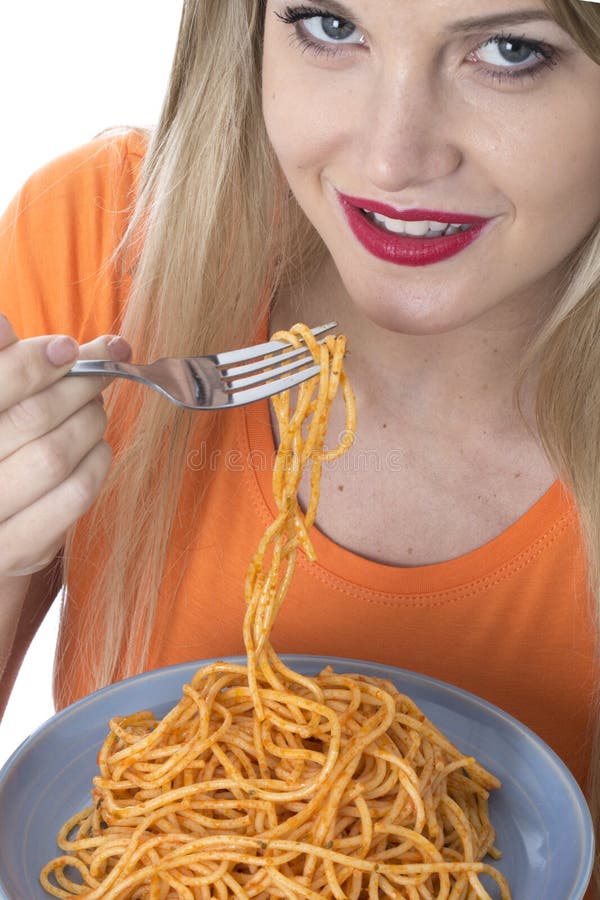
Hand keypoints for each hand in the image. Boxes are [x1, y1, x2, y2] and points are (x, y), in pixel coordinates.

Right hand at [0, 315, 131, 576]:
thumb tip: (1, 324)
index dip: (31, 362)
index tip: (66, 347)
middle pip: (32, 418)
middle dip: (77, 385)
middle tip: (100, 369)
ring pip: (54, 456)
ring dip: (88, 421)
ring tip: (93, 407)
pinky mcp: (14, 550)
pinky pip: (72, 497)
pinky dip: (95, 463)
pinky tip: (96, 447)